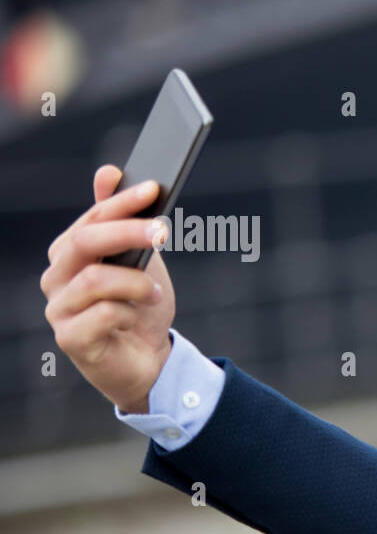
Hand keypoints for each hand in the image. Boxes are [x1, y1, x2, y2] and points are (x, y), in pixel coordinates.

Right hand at [40, 165, 177, 413]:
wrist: (149, 362)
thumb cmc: (141, 308)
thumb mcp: (142, 261)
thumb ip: (125, 222)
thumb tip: (108, 171)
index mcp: (70, 254)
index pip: (91, 220)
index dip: (121, 202)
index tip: (154, 190)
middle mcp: (56, 278)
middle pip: (84, 242)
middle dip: (127, 231)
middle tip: (163, 231)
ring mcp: (58, 309)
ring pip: (95, 279)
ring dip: (136, 283)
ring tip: (154, 293)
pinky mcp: (70, 339)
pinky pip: (103, 314)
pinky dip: (130, 312)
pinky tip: (138, 318)